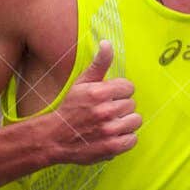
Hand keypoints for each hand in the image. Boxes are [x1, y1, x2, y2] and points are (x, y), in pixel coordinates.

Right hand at [36, 41, 140, 167]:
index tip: (109, 98)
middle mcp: (105, 111)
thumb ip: (99, 63)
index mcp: (99, 92)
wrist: (54, 138)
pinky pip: (133, 139)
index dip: (120, 93)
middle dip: (121, 108)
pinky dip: (125, 138)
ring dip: (126, 123)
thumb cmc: (70, 109)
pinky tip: (113, 136)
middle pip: (132, 104)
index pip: (128, 88)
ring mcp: (109, 130)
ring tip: (112, 124)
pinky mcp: (111, 146)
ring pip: (135, 121)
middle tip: (107, 113)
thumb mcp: (82, 83)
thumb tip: (107, 43)